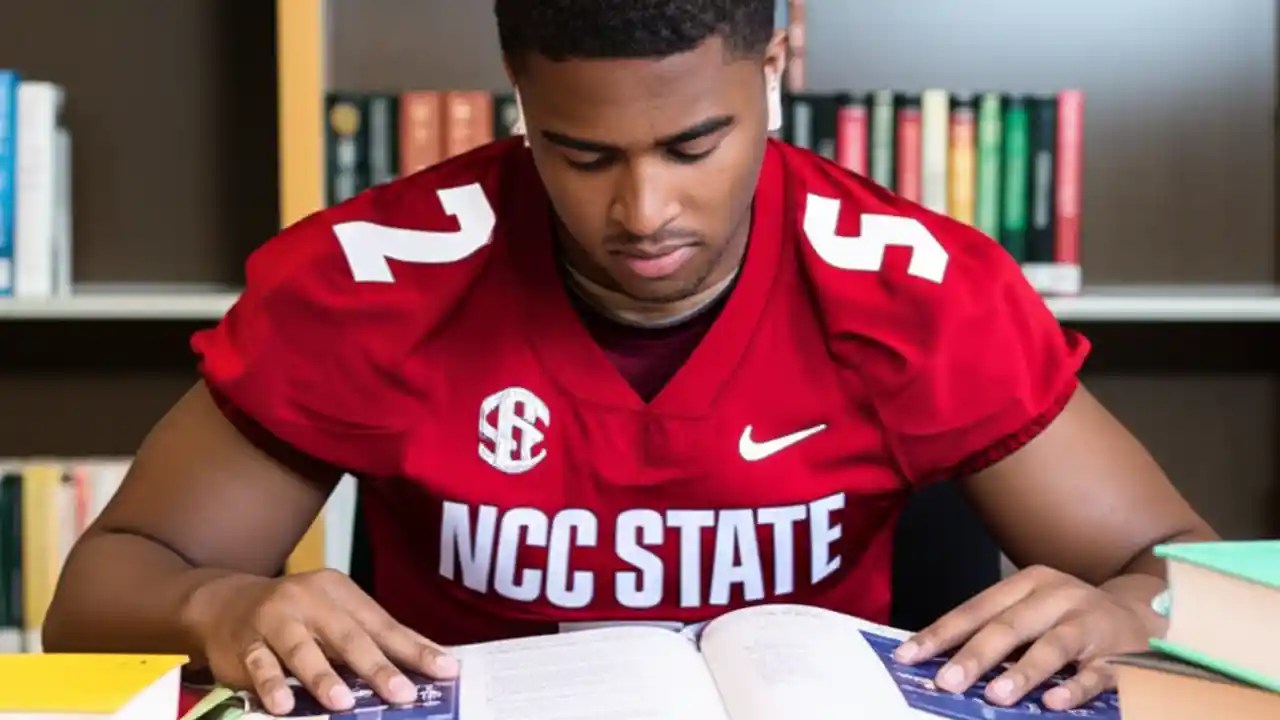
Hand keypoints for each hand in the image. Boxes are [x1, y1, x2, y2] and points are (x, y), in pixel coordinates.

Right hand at [183, 569, 458, 714]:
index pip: (383, 624)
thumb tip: (433, 659)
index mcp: (340, 592)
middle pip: (348, 636)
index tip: (445, 670)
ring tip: (343, 702)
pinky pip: (259, 665)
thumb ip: (376, 637)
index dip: (415, 649)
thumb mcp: (337, 615)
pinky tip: (283, 706)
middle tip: (402, 693)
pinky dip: (271, 685)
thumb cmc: (298, 615)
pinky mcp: (244, 644)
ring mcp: (275, 620)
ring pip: (301, 649)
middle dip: (377, 667)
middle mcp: (309, 600)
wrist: (226, 603)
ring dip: (322, 676)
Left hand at [892, 565, 1158, 709]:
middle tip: (945, 681)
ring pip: (1052, 647)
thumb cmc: (1072, 619)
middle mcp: (1056, 597)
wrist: (1148, 615)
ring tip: (996, 695)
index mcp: (1027, 585)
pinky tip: (1054, 702)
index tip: (908, 656)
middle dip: (974, 655)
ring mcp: (1090, 623)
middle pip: (1009, 626)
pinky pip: (1097, 673)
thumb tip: (942, 660)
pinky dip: (1076, 688)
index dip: (941, 633)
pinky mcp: (1121, 653)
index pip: (976, 609)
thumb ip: (996, 631)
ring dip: (1023, 672)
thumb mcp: (1033, 612)